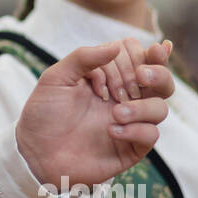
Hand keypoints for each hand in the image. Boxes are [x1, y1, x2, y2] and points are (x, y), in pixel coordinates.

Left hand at [15, 38, 174, 187]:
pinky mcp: (130, 147)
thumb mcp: (57, 78)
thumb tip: (116, 46)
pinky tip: (110, 131)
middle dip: (158, 73)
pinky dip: (135, 130)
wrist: (35, 151)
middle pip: (162, 81)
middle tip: (139, 76)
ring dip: (142, 106)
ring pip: (160, 108)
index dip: (142, 55)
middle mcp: (125, 98)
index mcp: (110, 78)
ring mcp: (130, 123)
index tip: (135, 59)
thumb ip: (83, 57)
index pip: (142, 59)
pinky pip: (150, 135)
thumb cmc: (44, 112)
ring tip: (115, 112)